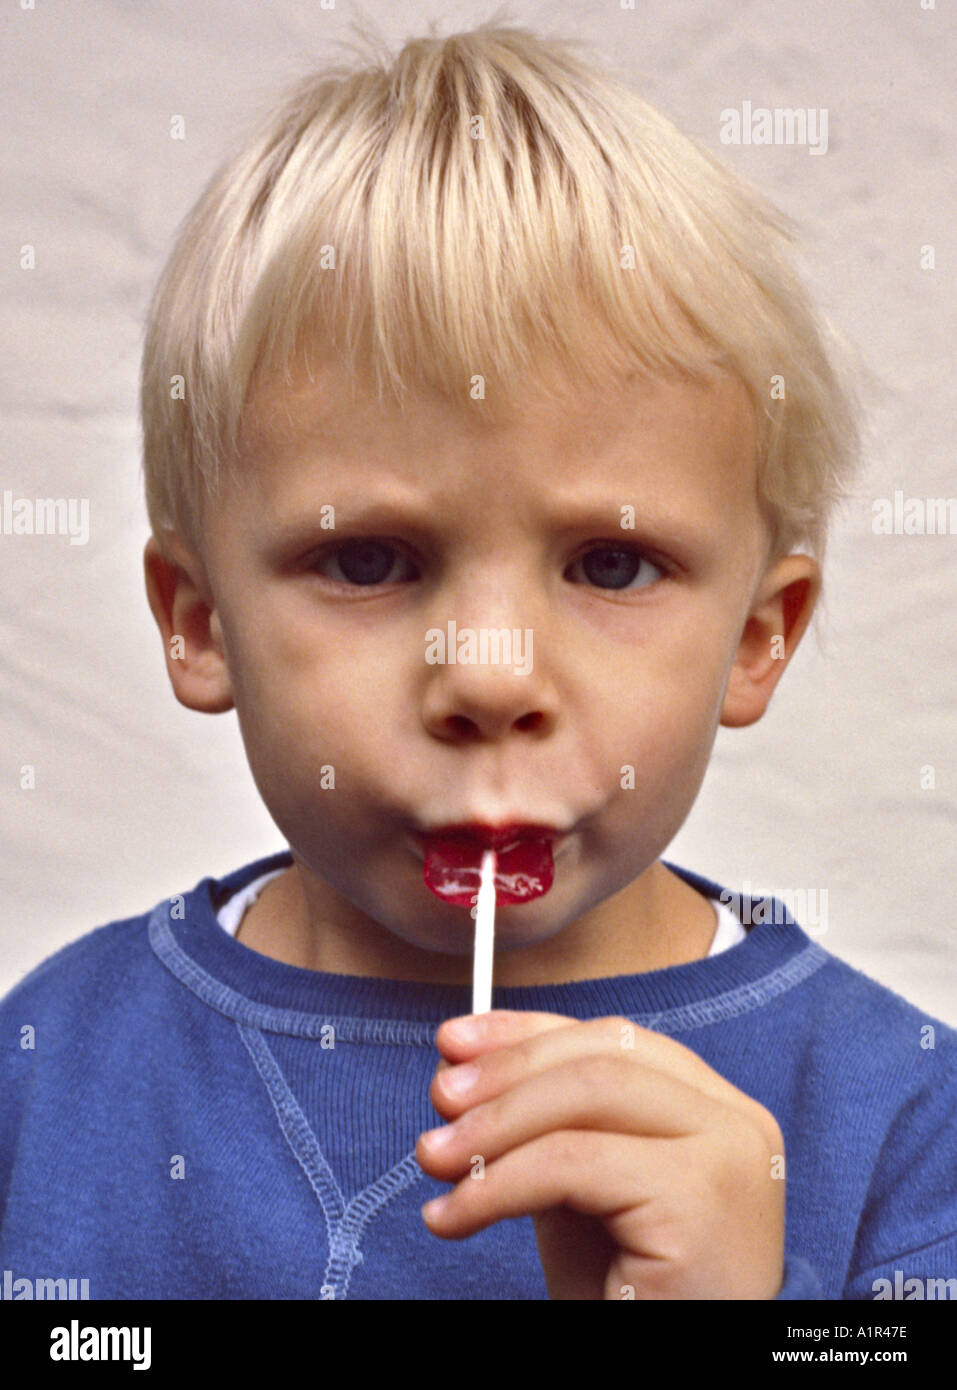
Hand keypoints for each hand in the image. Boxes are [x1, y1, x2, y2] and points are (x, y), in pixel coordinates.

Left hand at [416, 1010, 785, 1298]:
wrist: (678, 1376)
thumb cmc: (631, 1298)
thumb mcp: (581, 1194)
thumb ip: (543, 1128)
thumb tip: (462, 1070)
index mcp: (714, 1108)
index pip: (616, 1039)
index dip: (528, 1032)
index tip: (453, 1042)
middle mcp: (737, 1121)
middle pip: (605, 1054)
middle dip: (506, 1070)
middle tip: (438, 1098)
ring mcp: (728, 1155)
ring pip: (589, 1093)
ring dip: (494, 1123)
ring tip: (433, 1158)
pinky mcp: (699, 1201)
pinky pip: (575, 1162)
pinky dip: (498, 1182)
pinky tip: (455, 1213)